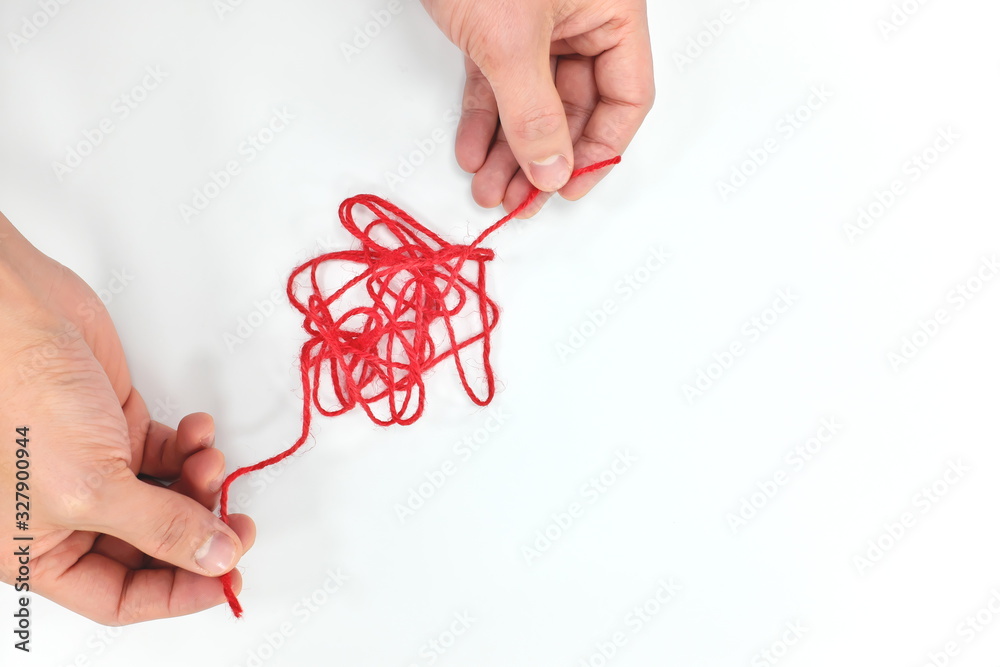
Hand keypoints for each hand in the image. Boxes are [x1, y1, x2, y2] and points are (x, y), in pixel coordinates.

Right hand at [0, 212, 254, 624]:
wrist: (18, 315)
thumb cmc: (21, 399)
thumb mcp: (92, 487)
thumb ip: (161, 530)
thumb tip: (215, 561)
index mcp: (38, 551)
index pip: (120, 597)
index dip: (177, 594)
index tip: (228, 577)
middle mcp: (67, 516)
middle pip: (151, 549)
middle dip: (198, 533)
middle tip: (238, 523)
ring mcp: (96, 470)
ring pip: (168, 500)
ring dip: (199, 485)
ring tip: (208, 460)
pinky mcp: (118, 428)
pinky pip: (169, 456)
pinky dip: (192, 448)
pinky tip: (197, 432)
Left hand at [421, 0, 653, 216]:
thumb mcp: (511, 41)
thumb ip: (535, 112)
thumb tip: (552, 169)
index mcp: (610, 11)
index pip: (627, 97)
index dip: (600, 149)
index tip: (567, 187)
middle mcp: (580, 18)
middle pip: (577, 107)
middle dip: (544, 158)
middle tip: (520, 202)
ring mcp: (538, 22)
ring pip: (534, 101)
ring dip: (511, 149)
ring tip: (488, 191)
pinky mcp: (496, 24)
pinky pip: (499, 83)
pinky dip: (485, 118)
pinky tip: (472, 152)